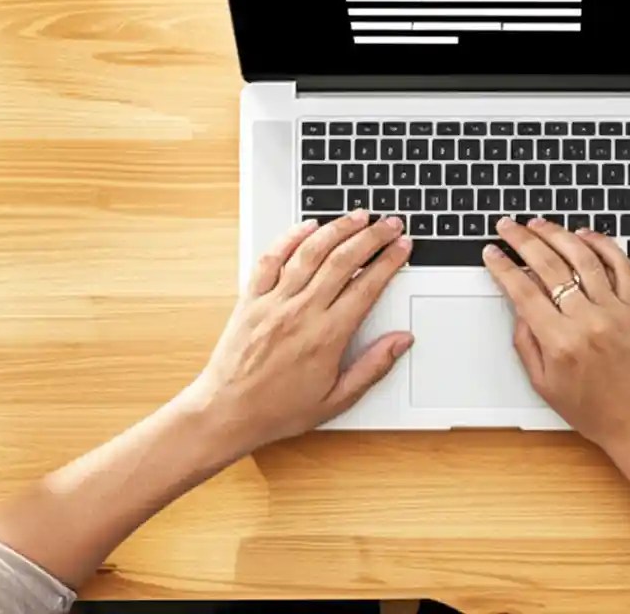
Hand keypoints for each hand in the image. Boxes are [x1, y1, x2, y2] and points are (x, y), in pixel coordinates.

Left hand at [181, 210, 413, 460]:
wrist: (227, 412)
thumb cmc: (279, 409)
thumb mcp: (337, 399)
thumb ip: (373, 366)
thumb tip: (401, 341)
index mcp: (327, 336)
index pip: (367, 286)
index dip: (389, 261)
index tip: (402, 247)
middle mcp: (301, 312)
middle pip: (344, 260)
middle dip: (372, 236)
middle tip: (390, 224)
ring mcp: (274, 302)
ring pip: (311, 252)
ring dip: (338, 228)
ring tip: (358, 216)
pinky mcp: (251, 299)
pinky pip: (271, 259)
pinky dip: (290, 238)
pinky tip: (307, 227)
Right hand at [482, 217, 629, 457]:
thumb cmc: (595, 410)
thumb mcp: (543, 384)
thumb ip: (526, 342)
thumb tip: (517, 306)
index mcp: (560, 343)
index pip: (523, 290)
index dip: (503, 266)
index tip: (492, 252)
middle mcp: (588, 322)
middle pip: (549, 265)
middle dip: (523, 240)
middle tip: (509, 227)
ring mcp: (615, 311)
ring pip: (582, 257)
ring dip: (557, 234)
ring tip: (540, 224)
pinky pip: (621, 264)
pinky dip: (602, 244)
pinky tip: (584, 235)